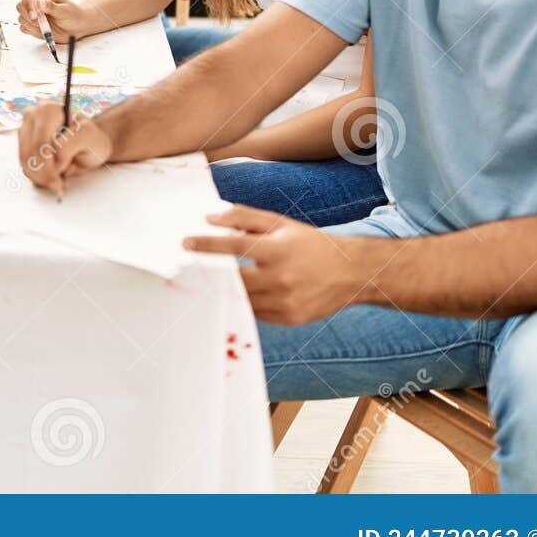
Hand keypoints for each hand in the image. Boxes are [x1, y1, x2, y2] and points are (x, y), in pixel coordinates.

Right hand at [16, 0, 89, 42]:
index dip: (26, 0)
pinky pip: (24, 28)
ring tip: (45, 26)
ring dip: (30, 24)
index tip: (34, 11)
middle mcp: (35, 5)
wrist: (78, 28)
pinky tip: (42, 31)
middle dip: (27, 14)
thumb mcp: (65, 10)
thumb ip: (52, 7)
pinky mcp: (33, 27)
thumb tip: (39, 3)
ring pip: (21, 18)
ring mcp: (33, 16)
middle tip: (39, 20)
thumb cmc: (73, 15)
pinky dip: (31, 31)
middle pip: (19, 6)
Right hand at [17, 102, 112, 196]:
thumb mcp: (88, 138)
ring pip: (25, 161)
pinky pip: (24, 166)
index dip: (50, 165)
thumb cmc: (91, 139)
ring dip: (40, 178)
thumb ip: (68, 145)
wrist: (89, 143)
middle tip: (58, 187)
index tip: (61, 179)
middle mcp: (32, 116)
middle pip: (30, 153)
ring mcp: (25, 130)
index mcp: (48, 110)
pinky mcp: (22, 144)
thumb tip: (53, 160)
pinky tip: (50, 179)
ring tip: (57, 183)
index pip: (41, 143)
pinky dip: (37, 177)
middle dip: (44, 174)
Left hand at [183, 206, 365, 324]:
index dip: (206, 244)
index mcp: (278, 250)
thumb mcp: (281, 224)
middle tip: (188, 269)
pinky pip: (256, 313)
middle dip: (209, 274)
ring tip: (207, 282)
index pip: (233, 246)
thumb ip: (245, 217)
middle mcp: (281, 277)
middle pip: (233, 278)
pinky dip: (244, 303)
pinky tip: (233, 295)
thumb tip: (210, 218)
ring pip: (242, 299)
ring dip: (223, 291)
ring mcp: (285, 302)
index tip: (185, 243)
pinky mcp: (289, 319)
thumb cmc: (309, 244)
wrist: (351, 272)